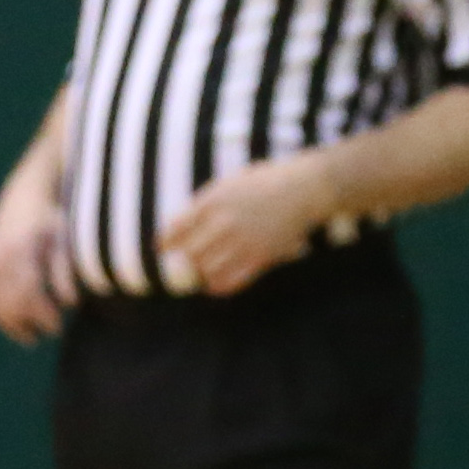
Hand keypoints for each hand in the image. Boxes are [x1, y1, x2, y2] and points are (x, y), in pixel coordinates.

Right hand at [0, 188, 77, 344]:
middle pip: (10, 307)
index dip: (42, 317)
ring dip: (14, 325)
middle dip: (28, 325)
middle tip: (49, 332)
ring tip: (32, 335)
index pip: (28, 297)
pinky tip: (21, 322)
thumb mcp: (64, 237)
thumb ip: (65, 270)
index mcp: (19, 253)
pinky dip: (5, 316)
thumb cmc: (53, 216)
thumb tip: (71, 303)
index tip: (58, 328)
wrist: (26, 192)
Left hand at [157, 152, 336, 297]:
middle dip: (186, 259)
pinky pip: (230, 281)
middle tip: (186, 261)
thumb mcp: (230, 183)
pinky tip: (216, 284)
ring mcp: (242, 241)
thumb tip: (180, 224)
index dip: (166, 242)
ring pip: (207, 270)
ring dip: (203, 273)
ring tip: (204, 272)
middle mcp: (224, 222)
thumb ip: (206, 203)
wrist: (305, 187)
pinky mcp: (260, 256)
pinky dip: (219, 286)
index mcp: (213, 201)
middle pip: (189, 254)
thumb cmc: (265, 182)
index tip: (163, 248)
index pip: (176, 229)